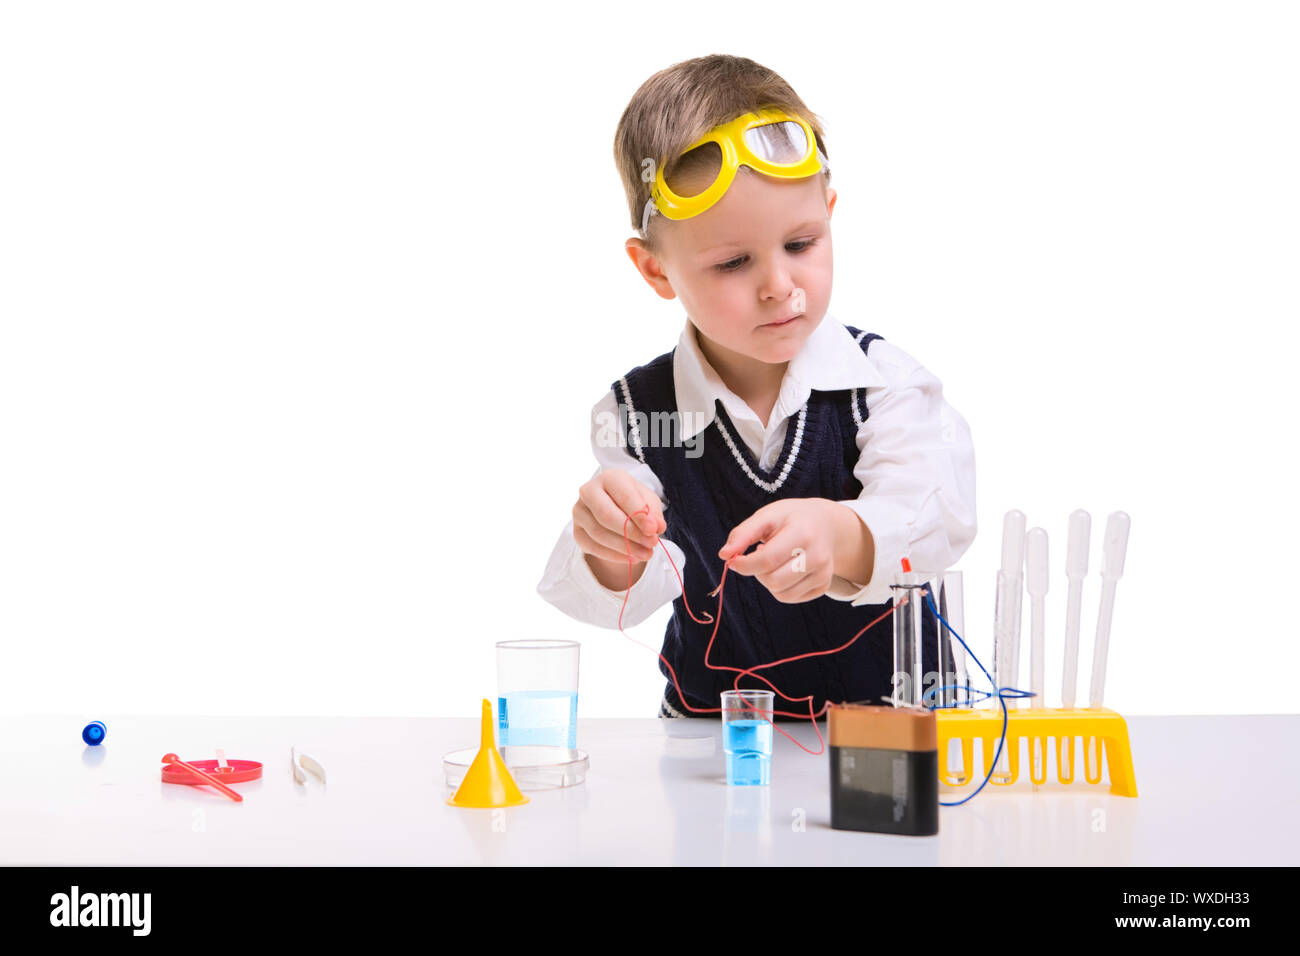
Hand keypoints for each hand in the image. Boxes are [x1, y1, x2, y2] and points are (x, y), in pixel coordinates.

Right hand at [572, 468, 666, 565]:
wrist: (614, 509)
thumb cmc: (633, 502)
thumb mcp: (648, 503)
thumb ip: (654, 513)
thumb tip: (657, 527)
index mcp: (609, 478)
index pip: (623, 495)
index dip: (639, 514)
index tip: (654, 530)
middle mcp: (589, 491)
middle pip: (606, 515)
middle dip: (631, 532)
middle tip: (651, 543)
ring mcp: (579, 512)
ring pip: (599, 534)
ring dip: (625, 547)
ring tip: (646, 554)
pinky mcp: (577, 531)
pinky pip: (593, 547)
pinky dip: (614, 555)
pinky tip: (631, 557)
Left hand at [717, 498, 856, 603]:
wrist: (825, 525)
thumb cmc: (791, 519)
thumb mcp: (767, 516)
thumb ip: (743, 534)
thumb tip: (724, 555)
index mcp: (803, 533)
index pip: (768, 560)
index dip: (744, 564)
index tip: (732, 560)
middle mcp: (818, 556)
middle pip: (773, 581)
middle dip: (757, 571)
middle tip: (761, 554)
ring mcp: (823, 573)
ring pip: (781, 593)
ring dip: (768, 580)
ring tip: (775, 561)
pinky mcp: (823, 586)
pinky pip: (790, 598)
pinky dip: (780, 587)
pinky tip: (785, 569)